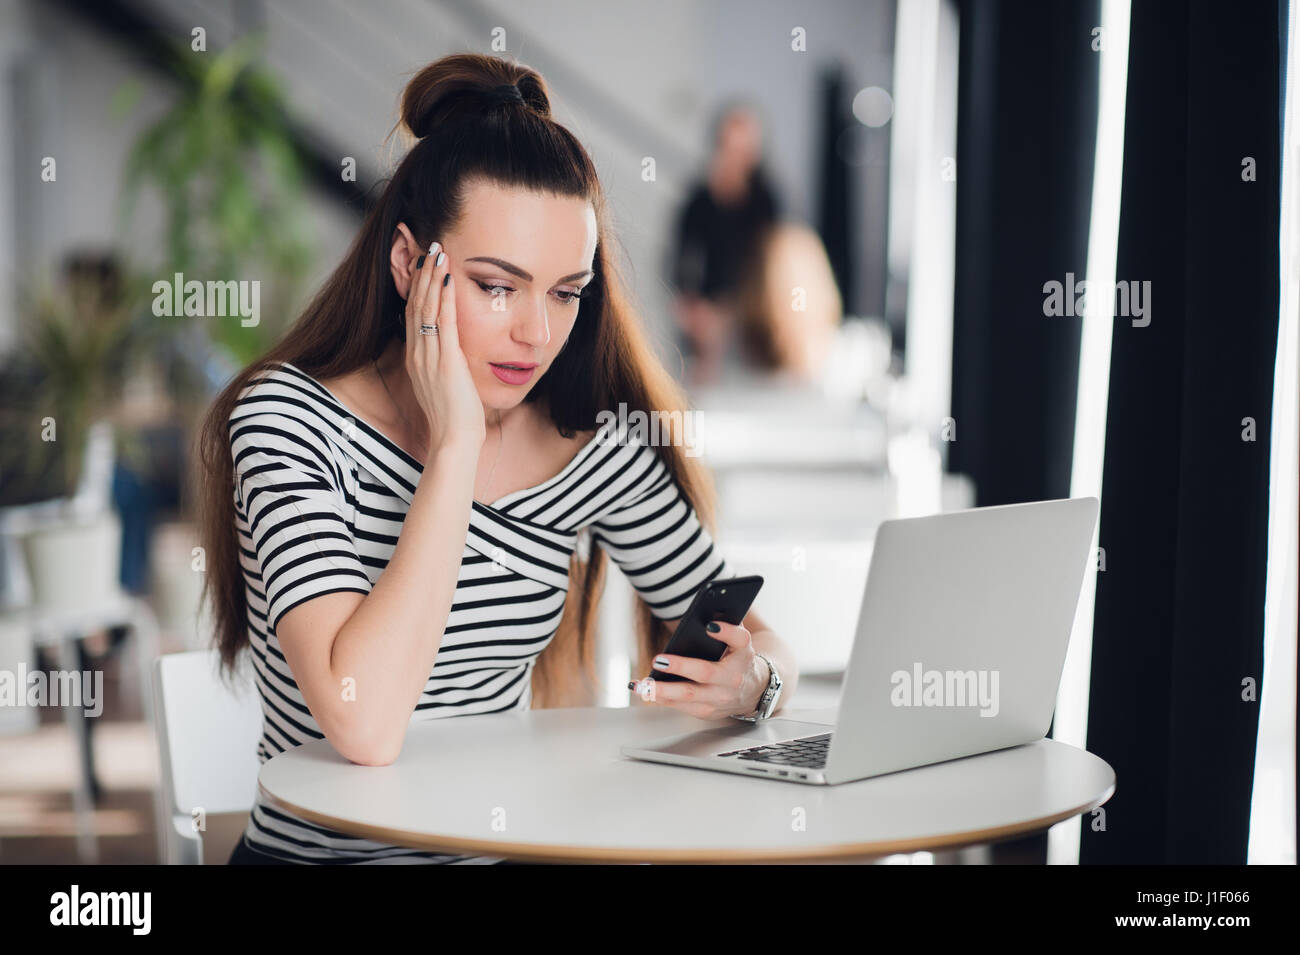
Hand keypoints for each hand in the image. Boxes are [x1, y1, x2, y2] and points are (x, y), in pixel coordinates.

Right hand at [403, 242, 485, 453]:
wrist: (454, 440)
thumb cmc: (456, 418)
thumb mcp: (444, 387)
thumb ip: (444, 367)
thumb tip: (452, 356)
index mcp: (417, 360)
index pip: (413, 315)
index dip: (417, 288)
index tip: (423, 266)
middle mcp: (418, 354)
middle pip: (416, 305)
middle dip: (422, 274)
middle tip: (428, 247)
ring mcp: (429, 357)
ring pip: (427, 308)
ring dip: (432, 278)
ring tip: (437, 251)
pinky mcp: (446, 361)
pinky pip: (444, 322)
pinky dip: (445, 297)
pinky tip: (448, 277)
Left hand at [628, 621, 766, 719]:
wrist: (753, 692)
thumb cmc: (740, 661)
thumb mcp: (741, 643)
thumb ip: (728, 630)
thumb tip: (706, 621)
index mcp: (742, 657)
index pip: (738, 640)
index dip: (725, 632)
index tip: (710, 626)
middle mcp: (732, 680)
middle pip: (705, 673)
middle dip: (680, 667)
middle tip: (658, 660)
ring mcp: (719, 699)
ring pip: (689, 696)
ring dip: (662, 690)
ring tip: (642, 684)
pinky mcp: (707, 711)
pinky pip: (682, 707)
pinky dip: (662, 699)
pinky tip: (646, 691)